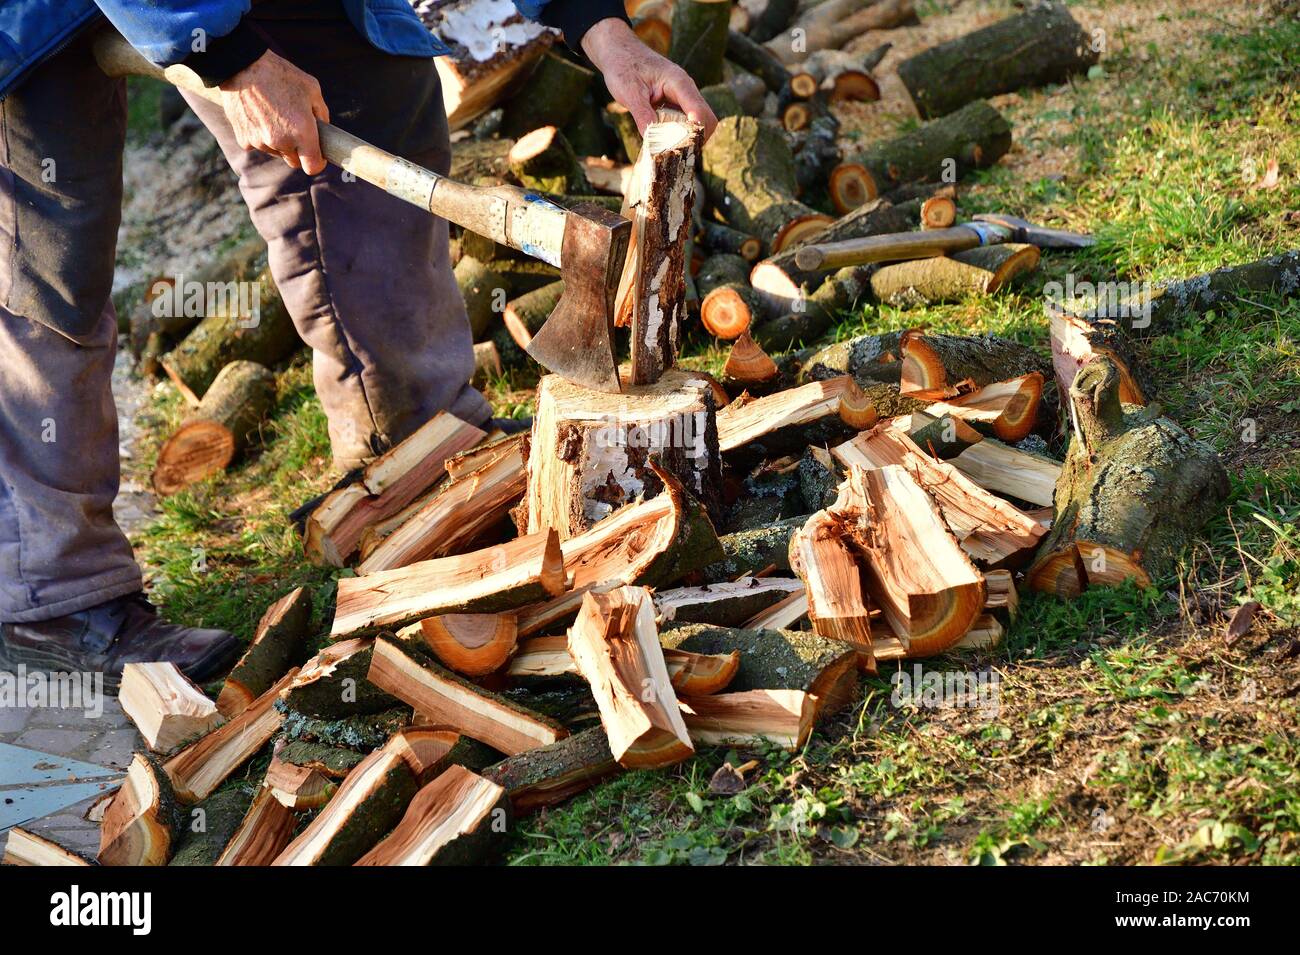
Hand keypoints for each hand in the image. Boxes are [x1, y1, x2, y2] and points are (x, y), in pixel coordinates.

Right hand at [219, 49, 329, 173]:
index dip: (317, 162)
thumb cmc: (280, 74)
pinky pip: (257, 145)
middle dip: (298, 150)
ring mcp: (261, 143)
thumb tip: (324, 132)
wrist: (241, 65)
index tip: (317, 154)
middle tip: (295, 129)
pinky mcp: (244, 140)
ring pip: (275, 152)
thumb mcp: (312, 88)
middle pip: (294, 161)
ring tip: (273, 114)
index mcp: (302, 132)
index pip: (313, 167)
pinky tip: (258, 115)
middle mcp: (282, 142)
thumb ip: (322, 115)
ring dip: (278, 141)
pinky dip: (260, 135)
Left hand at [582, 18, 717, 140]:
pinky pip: (686, 122)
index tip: (682, 149)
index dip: (696, 133)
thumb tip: (653, 140)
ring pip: (698, 123)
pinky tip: (664, 140)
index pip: (700, 112)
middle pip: (707, 120)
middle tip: (675, 154)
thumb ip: (642, 115)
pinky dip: (679, 134)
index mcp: (679, 83)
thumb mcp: (629, 92)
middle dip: (695, 139)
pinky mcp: (676, 103)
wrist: (618, 51)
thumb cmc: (623, 66)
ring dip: (687, 138)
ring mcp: (683, 97)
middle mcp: (686, 90)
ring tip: (668, 149)